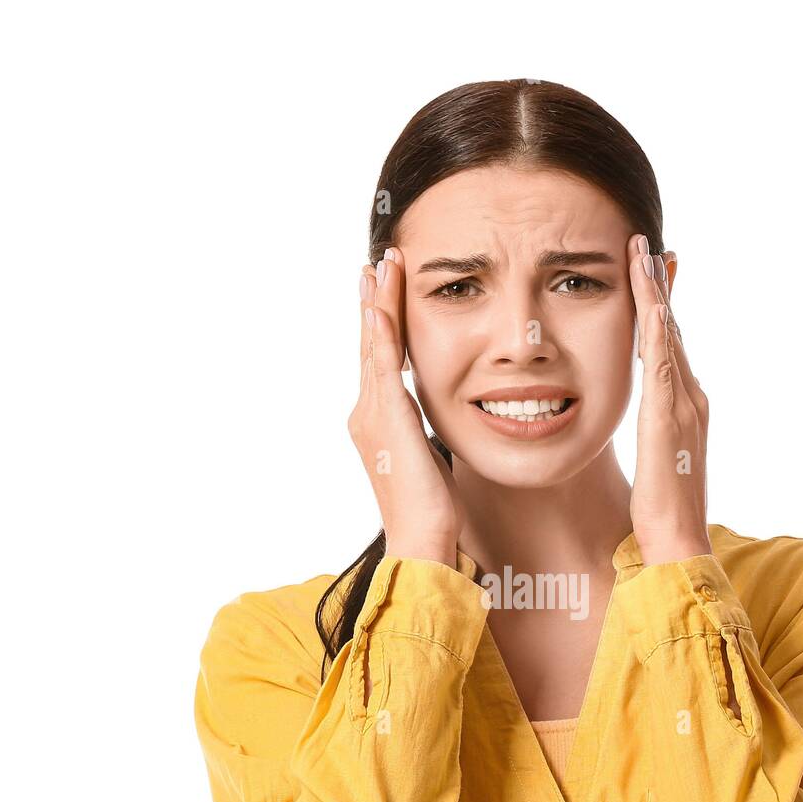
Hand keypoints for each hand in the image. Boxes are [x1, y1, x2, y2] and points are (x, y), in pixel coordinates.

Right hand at [349, 247, 465, 564]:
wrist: (422, 538)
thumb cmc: (432, 512)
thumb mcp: (431, 461)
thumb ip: (426, 436)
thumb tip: (436, 427)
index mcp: (377, 423)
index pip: (380, 361)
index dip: (383, 325)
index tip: (385, 292)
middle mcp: (367, 414)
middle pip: (371, 344)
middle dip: (375, 301)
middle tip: (377, 263)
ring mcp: (372, 415)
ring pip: (374, 344)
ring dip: (379, 302)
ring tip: (381, 266)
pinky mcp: (387, 417)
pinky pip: (382, 362)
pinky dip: (382, 329)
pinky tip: (383, 302)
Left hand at [625, 233, 711, 566]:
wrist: (679, 540)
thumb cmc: (663, 511)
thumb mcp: (657, 462)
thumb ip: (655, 435)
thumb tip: (651, 424)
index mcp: (686, 407)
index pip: (670, 347)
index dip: (662, 309)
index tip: (653, 275)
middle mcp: (691, 399)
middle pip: (673, 332)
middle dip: (661, 288)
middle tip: (652, 247)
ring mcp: (683, 407)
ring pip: (669, 338)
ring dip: (656, 296)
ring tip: (644, 256)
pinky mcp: (668, 419)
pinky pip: (662, 366)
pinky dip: (657, 333)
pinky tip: (650, 306)